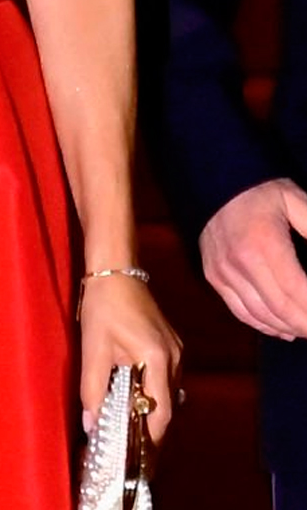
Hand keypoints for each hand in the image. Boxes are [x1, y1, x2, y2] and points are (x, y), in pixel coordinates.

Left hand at [79, 275, 181, 445]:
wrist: (117, 270)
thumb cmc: (103, 306)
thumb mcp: (93, 348)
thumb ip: (92, 389)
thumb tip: (90, 426)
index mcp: (156, 359)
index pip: (160, 412)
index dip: (150, 441)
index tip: (139, 464)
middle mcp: (174, 358)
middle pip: (168, 408)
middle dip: (151, 433)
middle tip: (134, 457)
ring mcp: (176, 352)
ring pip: (168, 396)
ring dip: (152, 415)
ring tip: (133, 437)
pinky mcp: (171, 347)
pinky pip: (166, 381)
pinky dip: (154, 397)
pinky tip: (136, 405)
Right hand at [199, 178, 306, 339]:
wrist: (214, 180)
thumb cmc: (260, 190)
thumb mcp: (295, 201)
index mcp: (264, 244)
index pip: (297, 292)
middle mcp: (240, 263)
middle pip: (280, 311)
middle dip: (306, 325)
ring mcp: (223, 272)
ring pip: (260, 316)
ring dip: (288, 328)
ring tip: (306, 328)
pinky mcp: (213, 276)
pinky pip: (240, 311)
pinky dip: (264, 326)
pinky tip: (282, 329)